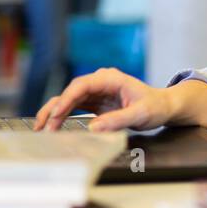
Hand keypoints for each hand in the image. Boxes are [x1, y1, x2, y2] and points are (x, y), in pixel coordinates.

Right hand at [34, 68, 206, 131]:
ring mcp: (96, 91)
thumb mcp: (140, 114)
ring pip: (69, 99)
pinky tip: (54, 127)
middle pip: (70, 92)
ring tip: (42, 129)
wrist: (164, 106)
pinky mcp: (95, 102)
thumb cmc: (155, 106)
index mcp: (110, 78)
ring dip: (55, 114)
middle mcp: (100, 81)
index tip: (56, 114)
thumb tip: (93, 128)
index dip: (66, 99)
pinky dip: (63, 116)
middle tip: (42, 127)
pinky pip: (74, 107)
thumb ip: (118, 120)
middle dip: (55, 108)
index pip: (81, 85)